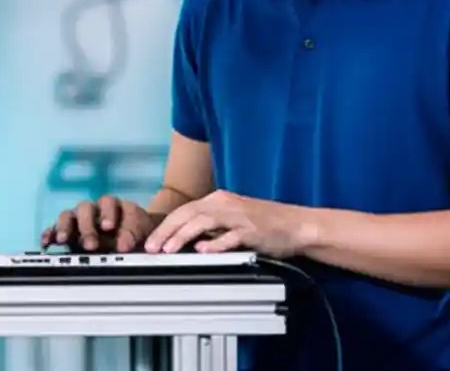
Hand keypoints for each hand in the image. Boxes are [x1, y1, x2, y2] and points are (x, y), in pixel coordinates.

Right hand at [42, 195, 160, 252]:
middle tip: (90, 245)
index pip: (108, 203)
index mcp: (113, 205)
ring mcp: (79, 221)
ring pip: (68, 217)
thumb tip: (122, 245)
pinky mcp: (68, 233)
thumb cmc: (137, 232)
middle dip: (86, 227)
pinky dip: (50, 235)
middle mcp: (93, 210)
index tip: (108, 227)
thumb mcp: (142, 231)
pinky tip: (46, 243)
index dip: (107, 213)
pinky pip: (55, 230)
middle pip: (85, 209)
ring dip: (65, 228)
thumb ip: (133, 235)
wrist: (133, 241)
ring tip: (63, 240)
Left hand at [144, 190, 311, 257]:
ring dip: (183, 236)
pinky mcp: (252, 230)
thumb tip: (187, 241)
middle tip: (152, 247)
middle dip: (167, 231)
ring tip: (169, 249)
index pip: (185, 210)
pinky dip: (215, 243)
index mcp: (219, 200)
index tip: (151, 240)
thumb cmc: (266, 224)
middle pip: (188, 213)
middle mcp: (226, 204)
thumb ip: (211, 227)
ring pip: (203, 221)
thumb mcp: (233, 220)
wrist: (297, 224)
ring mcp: (239, 216)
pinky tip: (203, 251)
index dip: (166, 226)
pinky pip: (230, 236)